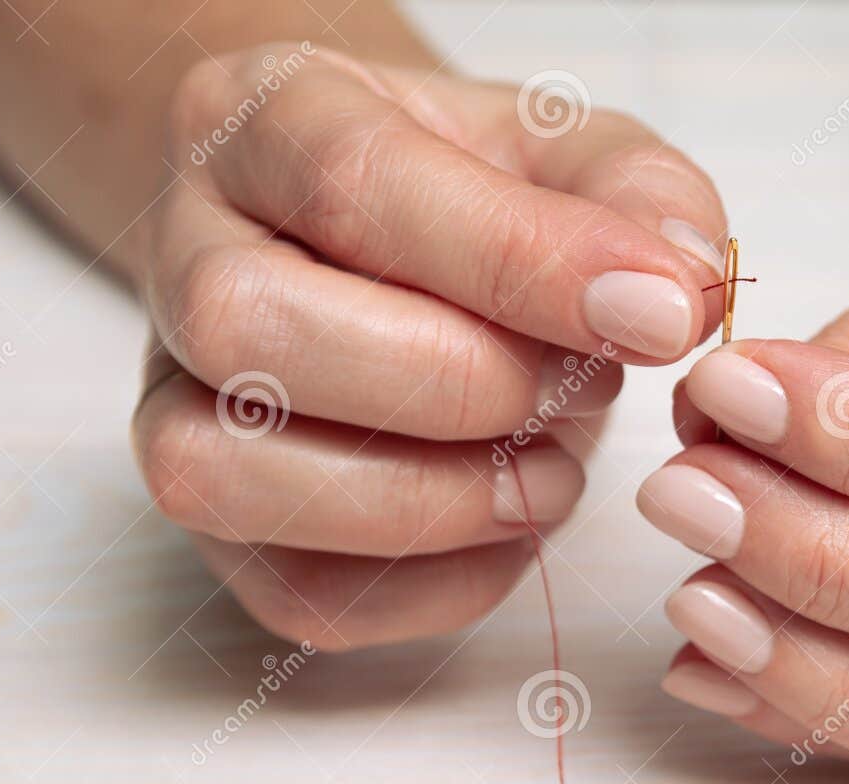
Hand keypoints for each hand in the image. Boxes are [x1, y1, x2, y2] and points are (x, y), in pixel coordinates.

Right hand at [133, 44, 726, 648]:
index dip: (519, 262)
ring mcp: (172, 405)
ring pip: (231, 479)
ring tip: (549, 467)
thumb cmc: (480, 207)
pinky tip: (511, 525)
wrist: (396, 268)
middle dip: (461, 387)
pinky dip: (441, 584)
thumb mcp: (573, 156)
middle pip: (256, 334)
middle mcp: (187, 259)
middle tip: (580, 389)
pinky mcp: (222, 534)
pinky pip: (302, 596)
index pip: (353, 183)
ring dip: (439, 499)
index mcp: (266, 123)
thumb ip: (638, 197)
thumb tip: (675, 295)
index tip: (658, 316)